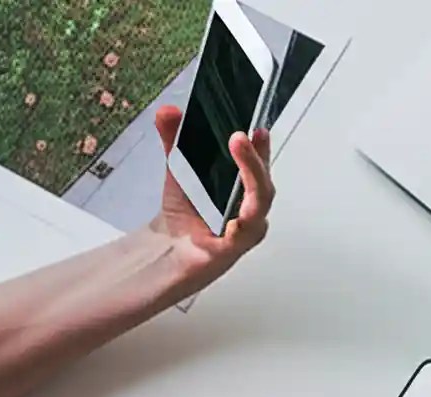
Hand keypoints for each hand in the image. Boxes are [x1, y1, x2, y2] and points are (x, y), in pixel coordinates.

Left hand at [151, 105, 275, 292]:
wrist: (168, 250)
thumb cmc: (184, 214)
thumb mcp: (179, 169)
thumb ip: (175, 139)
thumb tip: (167, 111)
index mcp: (244, 188)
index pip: (259, 164)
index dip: (261, 146)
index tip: (257, 127)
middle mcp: (250, 208)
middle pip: (263, 182)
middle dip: (254, 158)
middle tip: (239, 136)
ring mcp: (245, 229)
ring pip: (259, 204)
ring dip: (253, 179)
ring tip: (240, 154)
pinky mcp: (233, 249)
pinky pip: (245, 235)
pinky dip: (243, 226)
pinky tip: (235, 218)